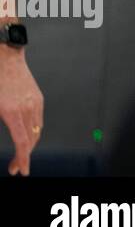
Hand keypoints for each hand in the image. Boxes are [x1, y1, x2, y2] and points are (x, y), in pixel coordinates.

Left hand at [0, 46, 42, 175]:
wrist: (6, 56)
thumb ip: (0, 118)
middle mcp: (26, 108)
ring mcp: (34, 102)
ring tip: (21, 154)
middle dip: (25, 156)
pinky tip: (28, 135)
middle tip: (16, 167)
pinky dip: (34, 132)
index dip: (23, 158)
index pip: (23, 141)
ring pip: (37, 131)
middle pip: (31, 139)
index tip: (22, 170)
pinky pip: (38, 120)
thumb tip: (9, 133)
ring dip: (30, 145)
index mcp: (11, 111)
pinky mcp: (37, 98)